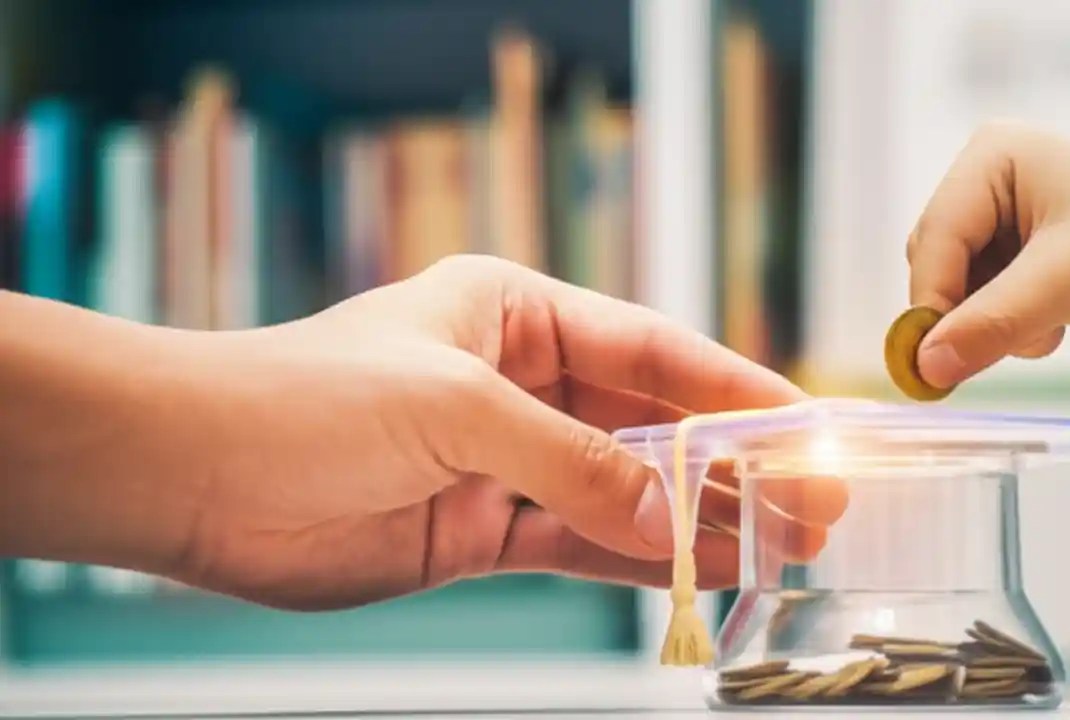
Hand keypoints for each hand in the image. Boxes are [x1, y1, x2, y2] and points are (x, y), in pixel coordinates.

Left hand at [1, 256, 825, 609]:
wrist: (198, 476)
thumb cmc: (309, 399)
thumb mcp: (456, 408)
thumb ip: (571, 462)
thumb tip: (669, 515)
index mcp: (515, 314)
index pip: (649, 349)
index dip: (731, 385)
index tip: (803, 422)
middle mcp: (518, 382)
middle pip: (648, 425)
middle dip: (730, 463)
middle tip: (810, 501)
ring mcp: (502, 459)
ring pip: (622, 492)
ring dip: (695, 519)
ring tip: (778, 544)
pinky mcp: (479, 528)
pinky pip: (577, 544)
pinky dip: (634, 562)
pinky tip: (695, 574)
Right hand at [907, 121, 1069, 387]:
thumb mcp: (1067, 281)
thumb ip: (990, 323)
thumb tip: (926, 367)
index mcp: (992, 159)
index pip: (935, 237)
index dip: (931, 301)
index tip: (929, 361)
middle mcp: (992, 185)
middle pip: (935, 266)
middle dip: (965, 313)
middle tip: (994, 348)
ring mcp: (1007, 226)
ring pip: (956, 294)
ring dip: (991, 325)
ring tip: (1047, 326)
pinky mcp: (1024, 263)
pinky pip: (983, 308)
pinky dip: (1007, 330)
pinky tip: (1055, 325)